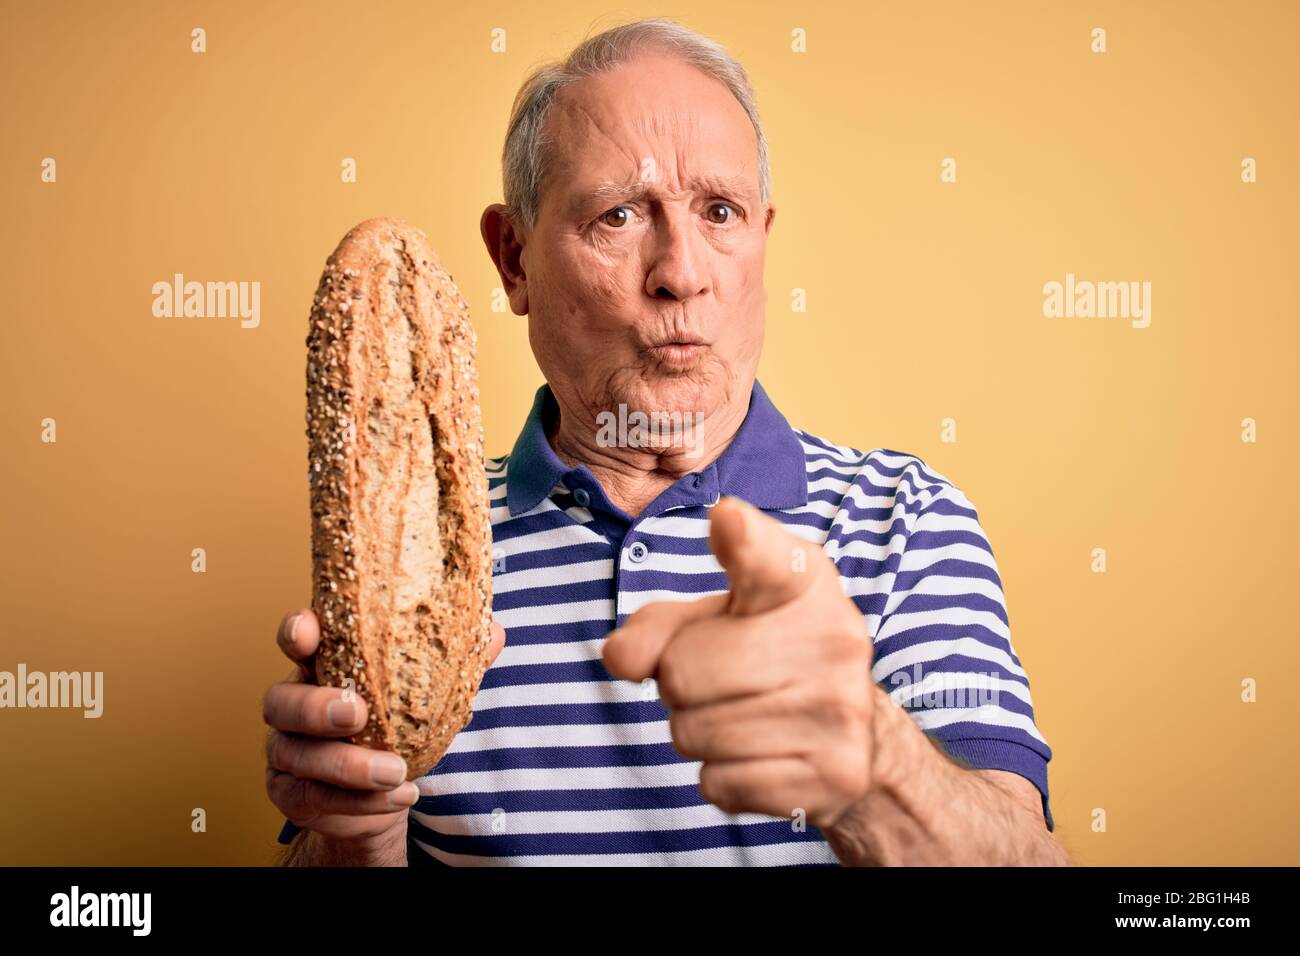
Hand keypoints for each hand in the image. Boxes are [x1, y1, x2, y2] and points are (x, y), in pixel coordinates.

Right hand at [262, 607, 505, 861]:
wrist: (384, 790)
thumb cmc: (401, 724)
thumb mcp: (428, 690)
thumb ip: (455, 660)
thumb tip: (494, 632)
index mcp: (323, 665)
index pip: (296, 639)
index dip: (296, 632)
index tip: (309, 632)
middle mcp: (293, 705)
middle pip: (280, 700)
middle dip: (315, 707)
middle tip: (358, 714)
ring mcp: (286, 751)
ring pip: (298, 756)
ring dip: (347, 765)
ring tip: (395, 770)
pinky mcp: (290, 792)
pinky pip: (314, 798)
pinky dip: (358, 800)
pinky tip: (398, 795)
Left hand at [603, 496, 875, 829]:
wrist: (860, 737)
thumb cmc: (766, 656)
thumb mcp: (713, 621)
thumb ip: (657, 626)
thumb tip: (620, 657)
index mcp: (802, 582)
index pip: (764, 556)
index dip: (741, 539)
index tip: (727, 520)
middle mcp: (833, 637)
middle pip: (681, 672)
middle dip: (676, 686)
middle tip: (717, 682)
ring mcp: (839, 708)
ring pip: (693, 734)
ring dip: (697, 733)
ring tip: (739, 715)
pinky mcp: (834, 775)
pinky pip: (719, 783)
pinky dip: (722, 777)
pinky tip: (760, 754)